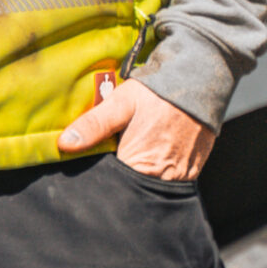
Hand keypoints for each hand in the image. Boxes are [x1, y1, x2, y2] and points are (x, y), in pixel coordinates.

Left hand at [58, 78, 216, 179]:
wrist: (202, 81)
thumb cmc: (158, 93)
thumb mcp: (121, 103)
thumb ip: (93, 125)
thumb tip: (64, 144)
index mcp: (141, 166)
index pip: (113, 184)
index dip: (102, 173)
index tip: (94, 160)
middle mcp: (163, 179)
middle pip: (132, 187)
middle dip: (120, 174)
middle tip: (116, 150)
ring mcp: (180, 178)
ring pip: (149, 184)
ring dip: (138, 170)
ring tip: (135, 147)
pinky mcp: (192, 172)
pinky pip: (168, 179)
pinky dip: (158, 169)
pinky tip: (152, 148)